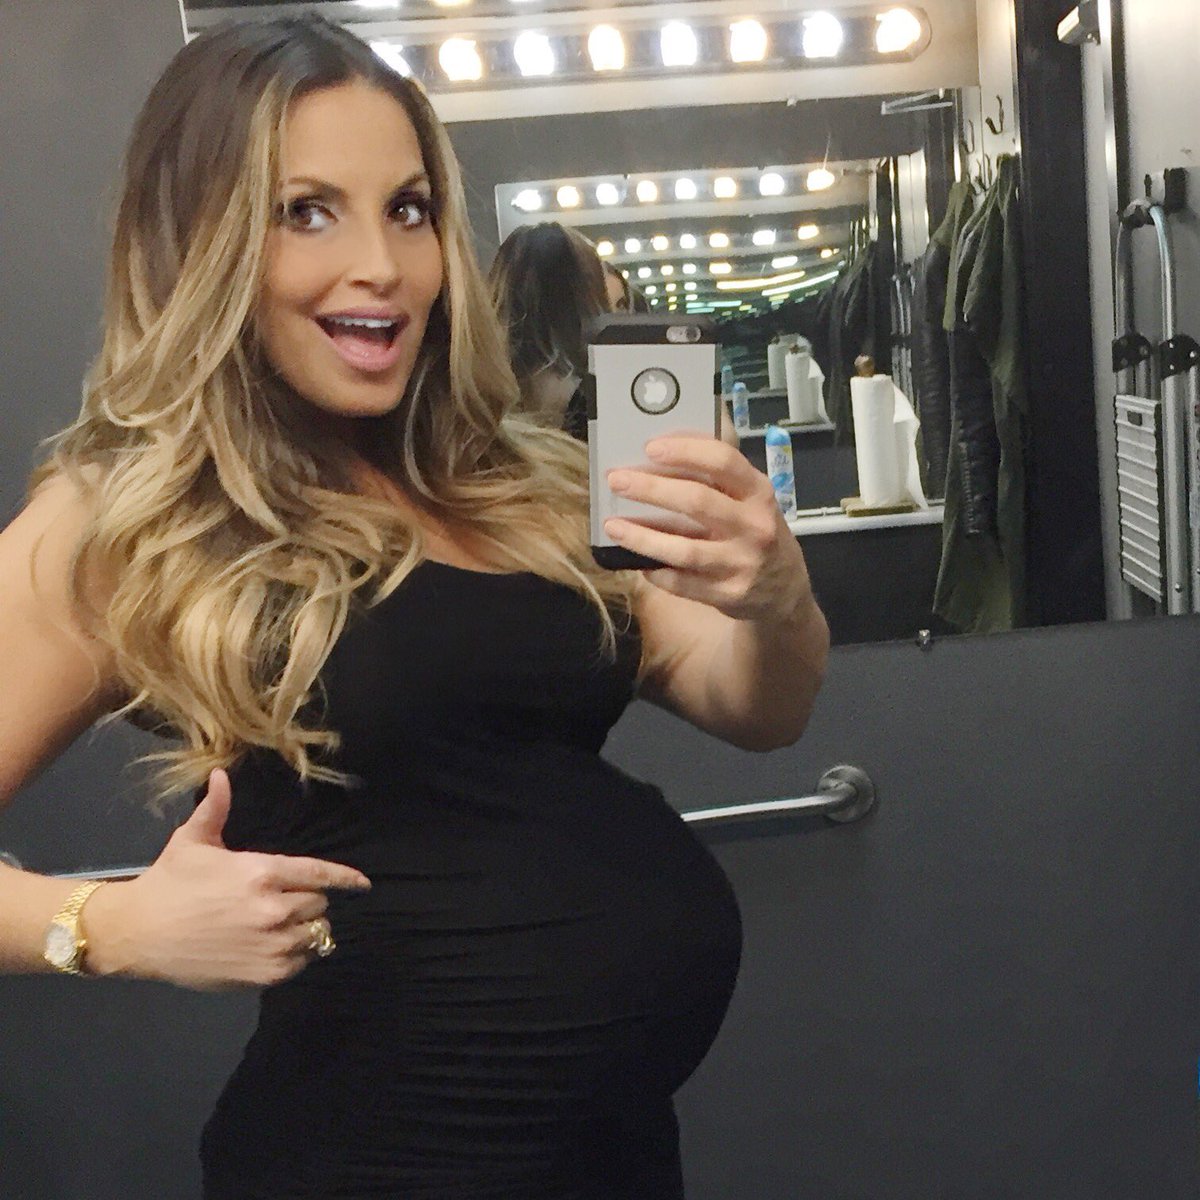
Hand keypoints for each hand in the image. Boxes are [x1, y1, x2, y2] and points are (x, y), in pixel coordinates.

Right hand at [85, 768, 370, 989]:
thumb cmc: (167, 883)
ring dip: (305, 929)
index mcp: (261, 872)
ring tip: (282, 925)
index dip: (345, 879)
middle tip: (284, 900)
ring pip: (314, 935)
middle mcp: (273, 908)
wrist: (137, 933)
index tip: (363, 884)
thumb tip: (221, 773)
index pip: (319, 874)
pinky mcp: (264, 973)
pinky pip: (300, 963)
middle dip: (308, 900)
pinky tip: (275, 947)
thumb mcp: (192, 841)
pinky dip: (295, 955)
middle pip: (318, 904)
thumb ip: (216, 808)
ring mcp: (271, 944)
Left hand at [604, 433, 813, 623]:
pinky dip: (656, 571)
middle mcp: (754, 526)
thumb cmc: (755, 531)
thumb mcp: (751, 499)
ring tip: (613, 526)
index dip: (686, 451)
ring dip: (643, 537)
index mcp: (758, 492)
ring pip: (684, 549)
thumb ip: (718, 478)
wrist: (785, 589)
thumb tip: (663, 450)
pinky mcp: (727, 594)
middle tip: (617, 481)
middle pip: (697, 501)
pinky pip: (682, 583)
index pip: (723, 462)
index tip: (650, 447)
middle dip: (651, 489)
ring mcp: (741, 563)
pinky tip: (637, 561)